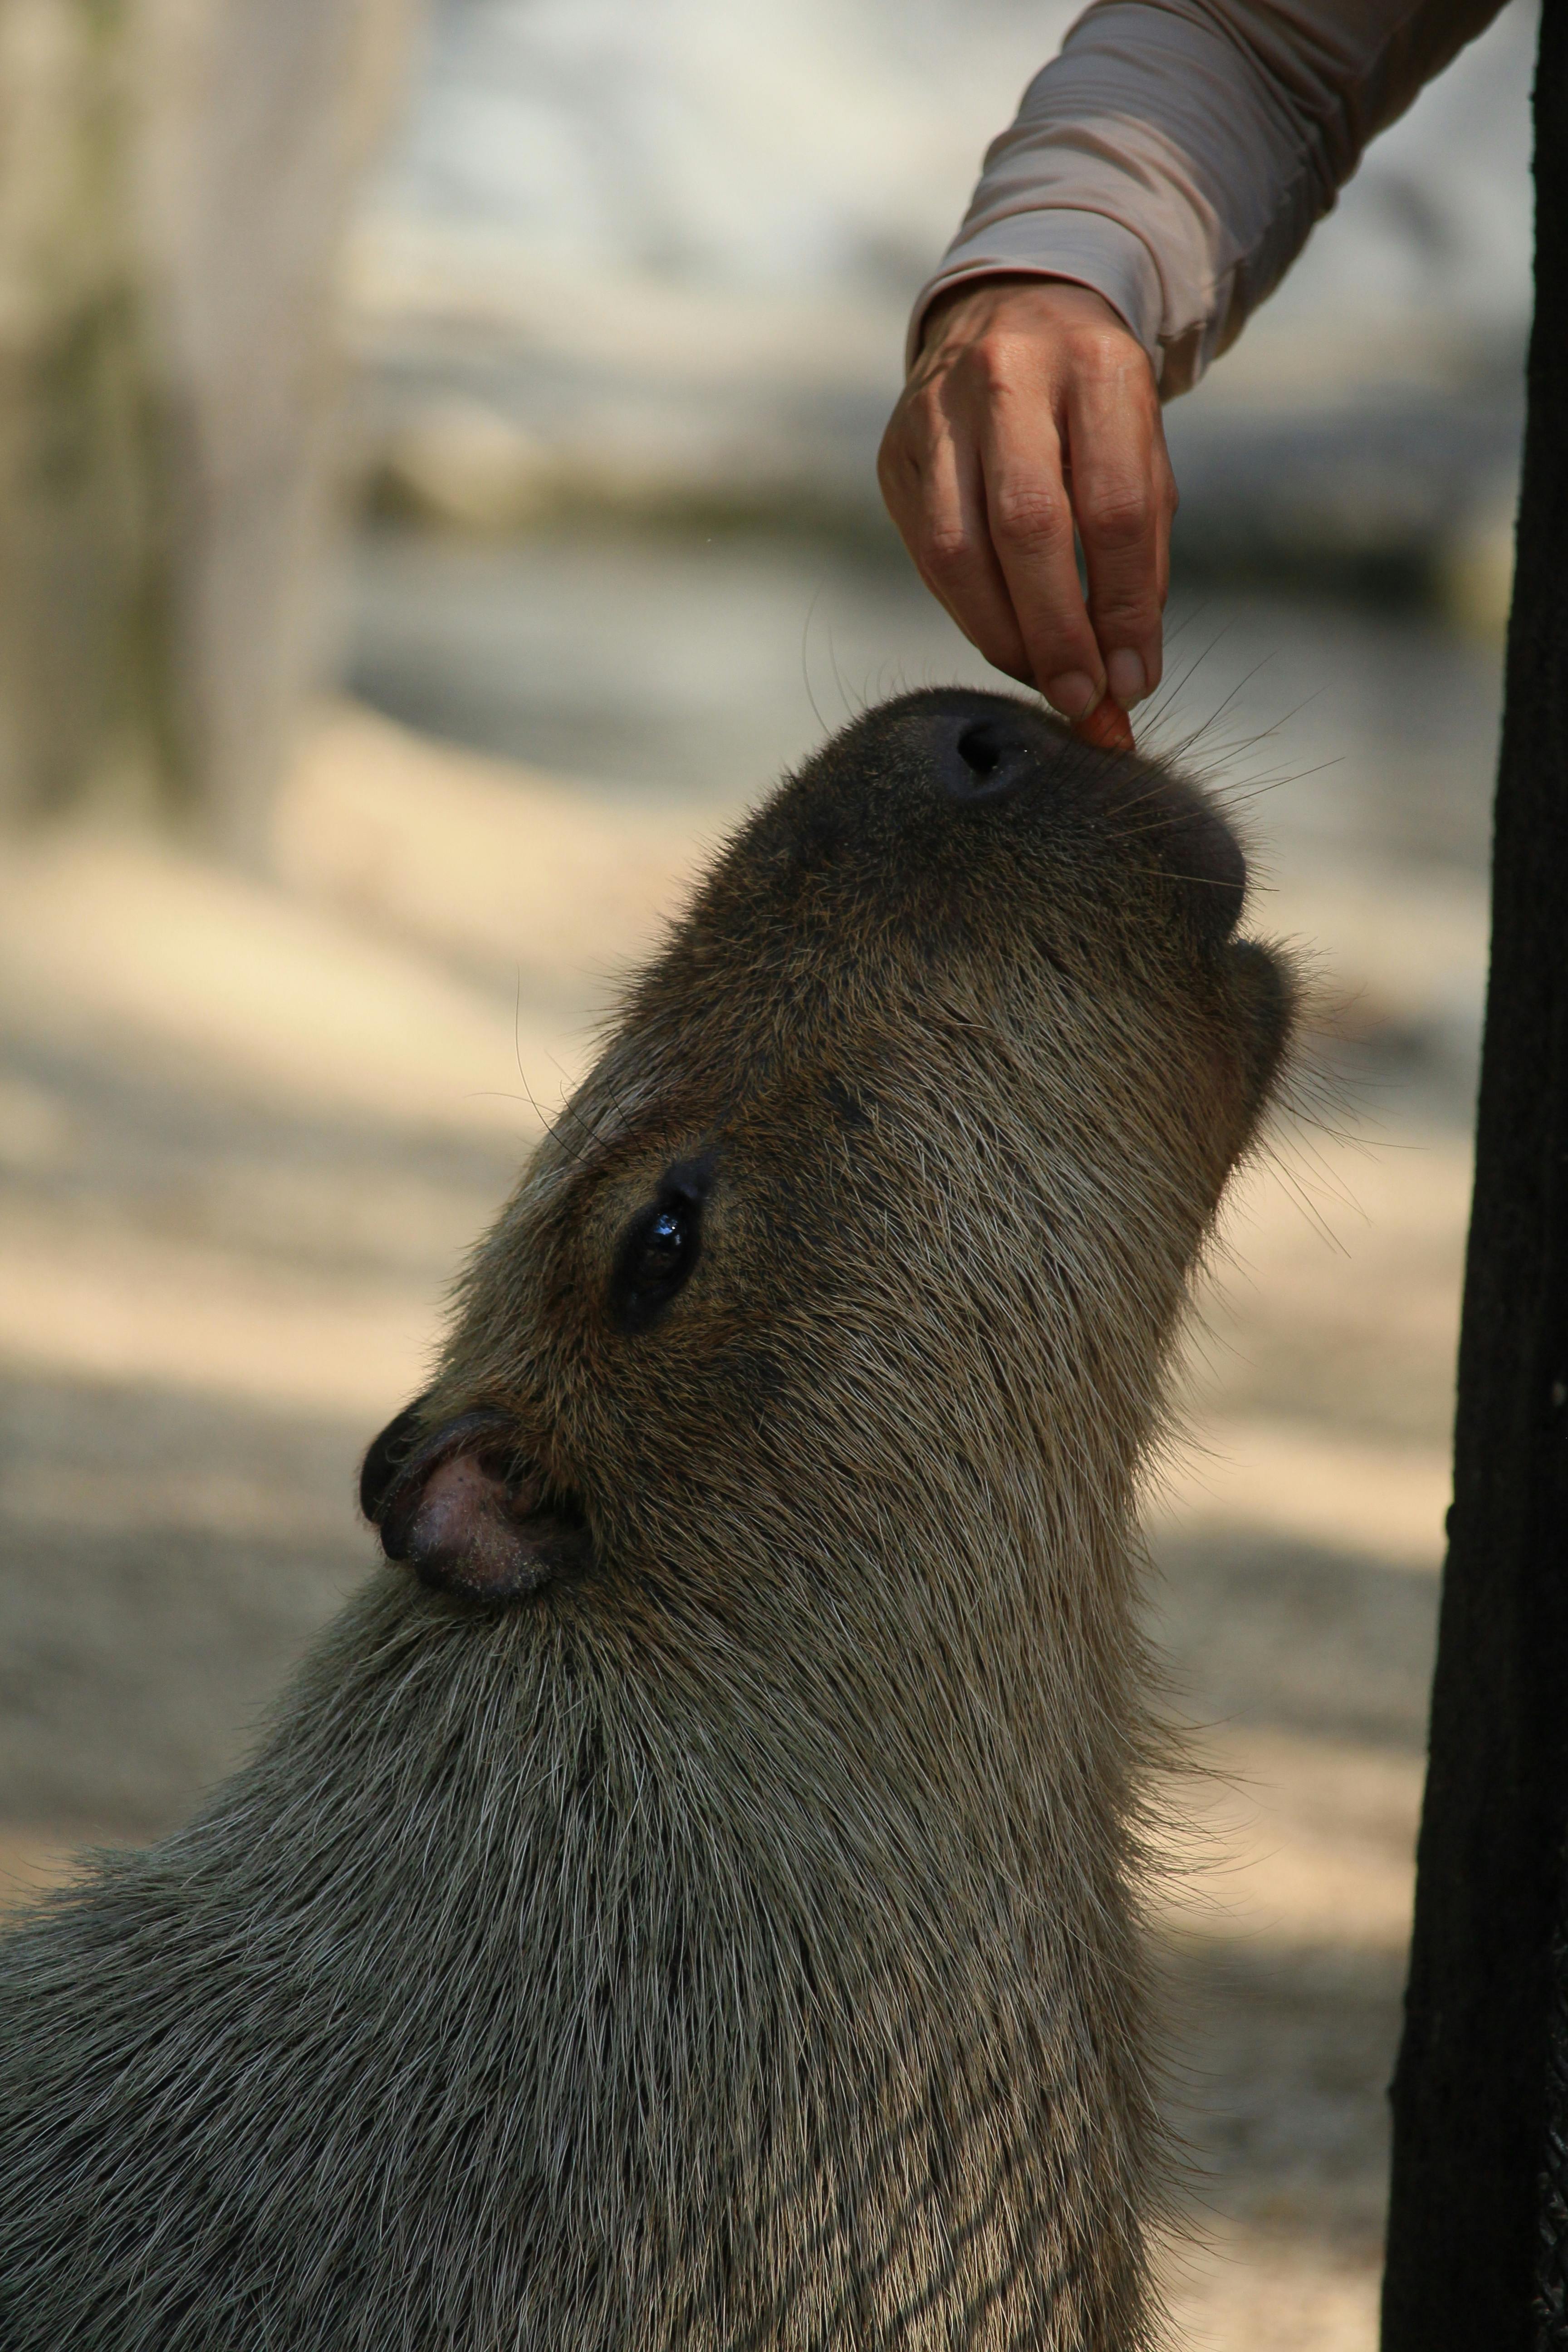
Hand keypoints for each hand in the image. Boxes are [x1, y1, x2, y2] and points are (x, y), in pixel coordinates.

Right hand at [878, 277, 1176, 741]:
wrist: (1012, 313)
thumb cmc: (1091, 406)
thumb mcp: (1140, 451)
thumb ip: (1141, 556)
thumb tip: (1126, 675)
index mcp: (1095, 365)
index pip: (1114, 507)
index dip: (1124, 607)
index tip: (1132, 683)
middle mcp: (1008, 378)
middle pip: (1028, 526)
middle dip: (1057, 632)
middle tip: (1082, 702)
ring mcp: (936, 413)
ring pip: (958, 549)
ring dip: (1004, 635)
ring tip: (1045, 683)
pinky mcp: (895, 452)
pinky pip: (927, 554)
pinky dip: (970, 612)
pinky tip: (1006, 640)